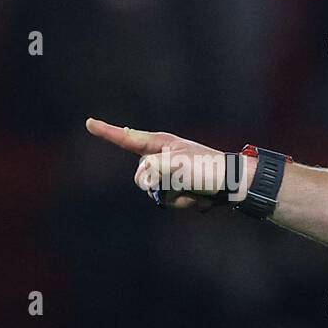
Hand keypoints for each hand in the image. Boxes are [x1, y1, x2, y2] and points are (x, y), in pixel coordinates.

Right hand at [84, 118, 252, 211]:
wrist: (237, 185)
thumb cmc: (208, 168)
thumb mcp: (175, 165)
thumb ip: (150, 171)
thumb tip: (142, 182)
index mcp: (161, 143)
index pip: (128, 138)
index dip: (107, 132)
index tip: (89, 123)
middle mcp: (164, 158)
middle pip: (141, 177)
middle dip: (159, 185)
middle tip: (183, 181)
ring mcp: (174, 175)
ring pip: (157, 194)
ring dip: (177, 198)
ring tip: (196, 190)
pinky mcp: (183, 189)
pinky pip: (173, 202)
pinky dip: (187, 204)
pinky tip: (203, 199)